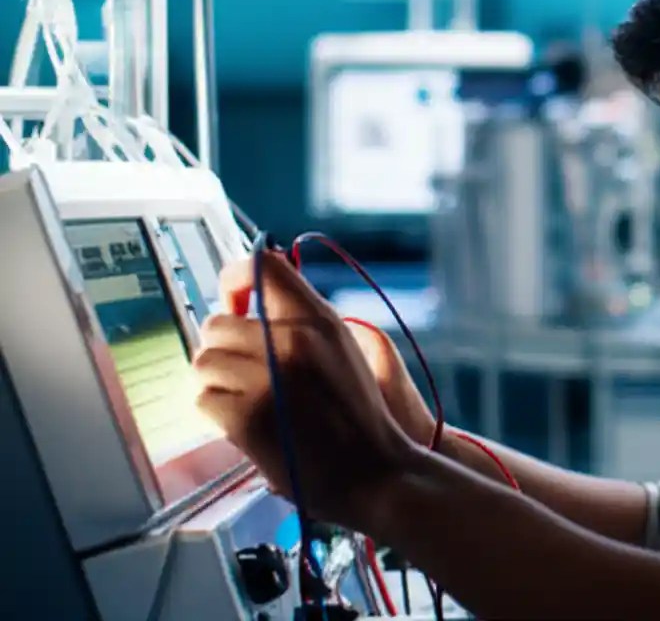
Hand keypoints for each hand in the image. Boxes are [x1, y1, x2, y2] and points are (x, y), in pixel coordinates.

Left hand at [193, 252, 419, 529]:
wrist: (376, 473)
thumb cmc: (360, 416)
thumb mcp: (344, 348)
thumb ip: (303, 321)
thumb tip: (256, 300)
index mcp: (318, 319)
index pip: (260, 266)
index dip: (236, 283)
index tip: (238, 307)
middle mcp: (290, 341)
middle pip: (216, 323)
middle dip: (223, 349)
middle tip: (245, 374)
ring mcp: (267, 379)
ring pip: (203, 362)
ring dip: (217, 383)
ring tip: (246, 401)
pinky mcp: (248, 416)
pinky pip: (204, 399)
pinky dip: (218, 414)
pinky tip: (246, 424)